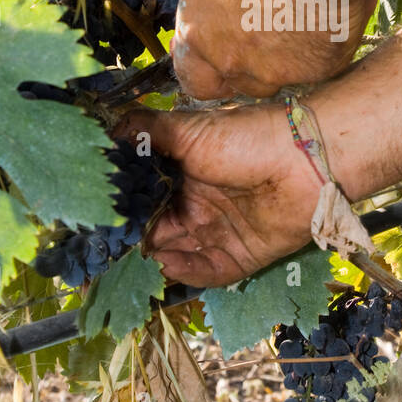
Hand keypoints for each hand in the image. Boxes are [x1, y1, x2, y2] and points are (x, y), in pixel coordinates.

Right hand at [112, 102, 322, 286]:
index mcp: (184, 175)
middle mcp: (198, 206)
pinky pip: (208, 272)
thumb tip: (103, 128)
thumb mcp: (188, 130)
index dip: (123, 209)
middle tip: (105, 247)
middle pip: (157, 231)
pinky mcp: (242, 257)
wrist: (306, 159)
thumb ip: (145, 130)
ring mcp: (219, 233)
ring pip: (177, 255)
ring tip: (131, 259)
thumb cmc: (246, 138)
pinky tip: (167, 265)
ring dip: (155, 258)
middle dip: (134, 240)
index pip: (145, 199)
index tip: (95, 217)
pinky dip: (186, 272)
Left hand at [173, 0, 375, 98]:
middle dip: (248, 63)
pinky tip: (324, 12)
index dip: (207, 67)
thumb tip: (206, 2)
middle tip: (265, 30)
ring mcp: (279, 71)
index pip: (194, 78)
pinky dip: (317, 47)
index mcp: (201, 35)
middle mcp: (235, 62)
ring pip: (278, 78)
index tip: (219, 51)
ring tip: (297, 14)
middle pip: (238, 80)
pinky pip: (315, 66)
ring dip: (283, 58)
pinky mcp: (320, 69)